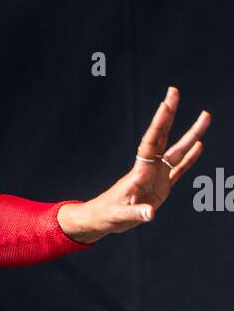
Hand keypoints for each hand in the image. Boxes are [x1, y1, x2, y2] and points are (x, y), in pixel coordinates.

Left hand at [57, 87, 210, 243]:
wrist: (105, 219)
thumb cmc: (109, 215)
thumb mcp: (121, 217)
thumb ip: (137, 214)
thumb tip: (151, 213)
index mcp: (140, 172)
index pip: (151, 142)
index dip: (159, 122)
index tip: (167, 103)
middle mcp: (150, 168)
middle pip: (163, 137)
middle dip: (170, 114)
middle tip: (174, 91)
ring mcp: (157, 176)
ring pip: (177, 151)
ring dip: (191, 134)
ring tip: (205, 116)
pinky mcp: (162, 187)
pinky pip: (179, 169)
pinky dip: (190, 158)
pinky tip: (200, 145)